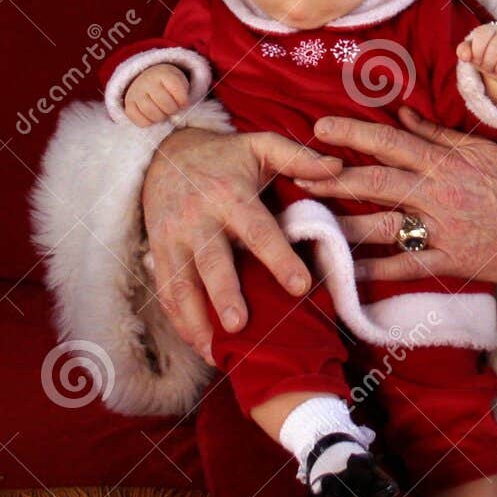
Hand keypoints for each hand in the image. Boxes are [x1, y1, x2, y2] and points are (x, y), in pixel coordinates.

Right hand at [124, 63, 191, 126]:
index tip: (183, 102)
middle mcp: (147, 81)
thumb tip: (178, 118)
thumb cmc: (169, 86)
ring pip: (151, 112)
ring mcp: (136, 93)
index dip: (183, 100)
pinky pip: (139, 120)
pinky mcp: (128, 105)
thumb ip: (183, 97)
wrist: (148, 80)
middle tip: (172, 109)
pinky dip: (148, 123)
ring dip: (161, 117)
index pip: (177, 90)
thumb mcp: (179, 84)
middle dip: (172, 110)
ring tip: (163, 113)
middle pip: (164, 103)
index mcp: (163, 74)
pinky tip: (152, 117)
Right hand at [141, 125, 343, 363]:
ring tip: (215, 351)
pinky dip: (179, 321)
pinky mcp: (159, 253)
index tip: (300, 285)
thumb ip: (299, 157)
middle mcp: (199, 219)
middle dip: (224, 294)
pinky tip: (198, 345)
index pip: (257, 229)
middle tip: (239, 325)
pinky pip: (165, 292)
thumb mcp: (261, 145)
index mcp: (231, 194)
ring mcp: (174, 239)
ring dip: (196, 320)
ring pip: (181, 283)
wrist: (164, 153)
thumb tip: (338, 167)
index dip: (278, 257)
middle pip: (211, 261)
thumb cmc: (225, 155)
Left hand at [301, 105, 496, 283]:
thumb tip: (403, 112)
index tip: (320, 129)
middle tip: (297, 176)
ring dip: (343, 227)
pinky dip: (375, 271)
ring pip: (384, 227)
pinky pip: (406, 267)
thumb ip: (436, 133)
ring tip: (308, 227)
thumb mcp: (477, 148)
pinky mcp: (450, 261)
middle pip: (376, 183)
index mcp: (442, 162)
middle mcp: (435, 193)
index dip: (352, 134)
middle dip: (333, 179)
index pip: (389, 142)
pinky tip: (345, 273)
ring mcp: (441, 229)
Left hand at [457, 23, 496, 81]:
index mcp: (489, 29)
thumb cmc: (485, 55)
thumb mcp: (472, 53)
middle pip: (494, 49)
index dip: (477, 53)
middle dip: (487, 64)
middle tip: (488, 67)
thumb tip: (465, 56)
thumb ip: (464, 50)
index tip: (477, 59)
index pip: (481, 38)